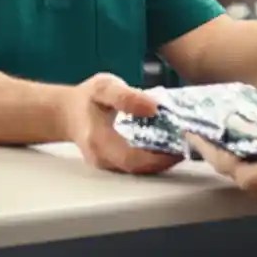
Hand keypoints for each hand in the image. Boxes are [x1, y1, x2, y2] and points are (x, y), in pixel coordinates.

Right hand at [64, 73, 181, 175]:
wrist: (67, 112)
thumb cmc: (87, 98)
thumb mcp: (104, 87)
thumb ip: (126, 96)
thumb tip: (153, 108)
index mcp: (99, 141)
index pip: (133, 159)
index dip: (159, 158)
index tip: (181, 146)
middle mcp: (103, 159)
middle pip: (140, 169)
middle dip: (167, 160)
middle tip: (189, 144)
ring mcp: (108, 165)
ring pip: (140, 169)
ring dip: (163, 160)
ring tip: (183, 144)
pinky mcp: (114, 164)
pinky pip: (137, 165)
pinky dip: (154, 158)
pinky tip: (168, 145)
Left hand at [186, 131, 256, 215]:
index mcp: (247, 177)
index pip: (219, 159)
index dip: (204, 144)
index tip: (189, 132)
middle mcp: (250, 187)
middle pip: (228, 164)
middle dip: (218, 146)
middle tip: (209, 128)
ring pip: (245, 167)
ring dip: (237, 151)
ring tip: (233, 132)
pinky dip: (253, 156)